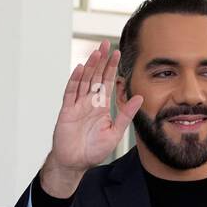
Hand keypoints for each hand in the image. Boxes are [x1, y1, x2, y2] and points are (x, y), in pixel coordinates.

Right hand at [40, 39, 141, 197]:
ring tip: (96, 52)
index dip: (111, 67)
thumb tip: (139, 98)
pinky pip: (70, 93)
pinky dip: (74, 81)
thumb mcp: (115, 132)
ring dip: (89, 66)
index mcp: (100, 106)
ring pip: (83, 81)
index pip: (106, 82)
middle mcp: (88, 102)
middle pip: (95, 76)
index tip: (116, 53)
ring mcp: (77, 105)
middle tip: (105, 43)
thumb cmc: (94, 150)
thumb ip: (125, 115)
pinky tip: (79, 69)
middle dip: (100, 60)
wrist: (75, 163)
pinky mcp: (67, 111)